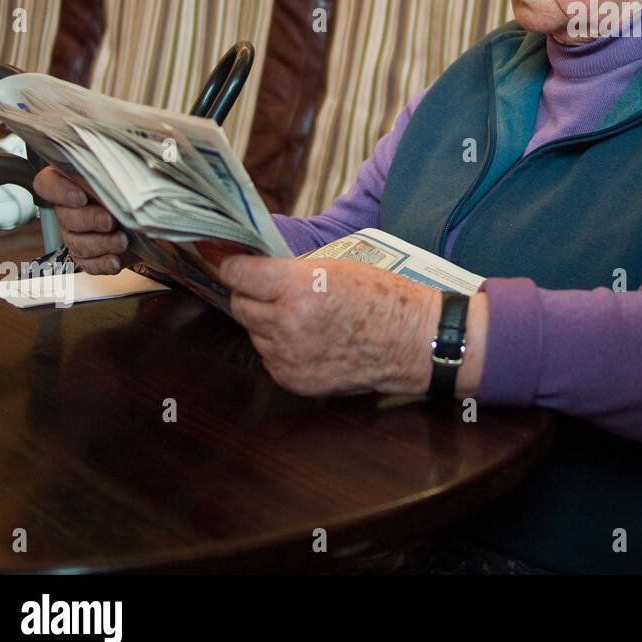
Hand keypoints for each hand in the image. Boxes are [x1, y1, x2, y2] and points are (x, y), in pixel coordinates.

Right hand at [33, 166, 126, 273]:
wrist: (152, 220)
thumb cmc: (136, 191)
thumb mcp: (129, 175)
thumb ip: (119, 172)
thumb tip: (123, 171)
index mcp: (72, 182)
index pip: (47, 183)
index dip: (58, 191)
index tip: (81, 198)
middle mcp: (68, 209)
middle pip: (65, 216)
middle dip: (89, 220)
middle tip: (110, 221)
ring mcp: (75, 234)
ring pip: (76, 241)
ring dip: (100, 243)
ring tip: (122, 241)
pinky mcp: (88, 256)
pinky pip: (87, 263)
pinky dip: (101, 263)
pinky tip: (115, 261)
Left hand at [217, 254, 441, 396]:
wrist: (413, 341)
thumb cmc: (383, 297)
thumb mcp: (335, 267)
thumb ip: (290, 270)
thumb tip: (253, 268)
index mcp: (298, 288)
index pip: (238, 274)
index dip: (232, 264)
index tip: (229, 260)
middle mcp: (287, 324)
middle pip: (240, 305)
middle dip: (250, 293)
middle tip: (269, 287)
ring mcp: (289, 357)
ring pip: (254, 333)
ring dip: (266, 322)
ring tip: (300, 315)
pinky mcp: (294, 380)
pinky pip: (270, 357)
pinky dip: (280, 347)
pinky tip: (308, 338)